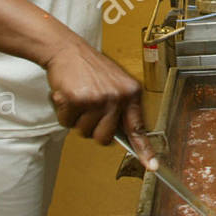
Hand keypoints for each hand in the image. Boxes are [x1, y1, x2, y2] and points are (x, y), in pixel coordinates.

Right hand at [43, 38, 157, 169]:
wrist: (66, 49)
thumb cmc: (89, 68)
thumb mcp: (114, 83)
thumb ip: (120, 107)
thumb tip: (119, 136)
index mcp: (131, 93)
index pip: (138, 128)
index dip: (145, 150)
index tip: (152, 166)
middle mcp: (117, 97)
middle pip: (104, 138)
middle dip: (92, 130)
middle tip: (87, 110)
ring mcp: (97, 99)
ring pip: (84, 132)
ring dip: (76, 119)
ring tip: (78, 98)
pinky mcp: (77, 99)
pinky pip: (67, 122)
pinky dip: (63, 112)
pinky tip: (67, 95)